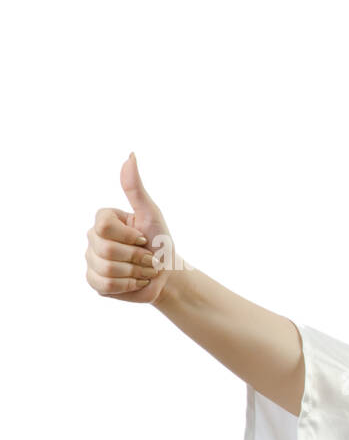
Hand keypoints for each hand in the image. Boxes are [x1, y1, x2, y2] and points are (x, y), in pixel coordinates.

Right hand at [85, 153, 184, 305]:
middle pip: (106, 248)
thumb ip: (135, 188)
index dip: (130, 235)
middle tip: (148, 257)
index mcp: (103, 220)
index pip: (103, 225)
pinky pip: (105, 284)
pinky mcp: (94, 282)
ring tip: (143, 269)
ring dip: (135, 271)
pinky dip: (128, 285)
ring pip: (106, 268)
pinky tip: (135, 280)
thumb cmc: (160, 241)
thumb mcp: (151, 213)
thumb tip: (130, 155)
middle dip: (137, 256)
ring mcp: (91, 261)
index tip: (144, 238)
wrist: (167, 274)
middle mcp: (92, 238)